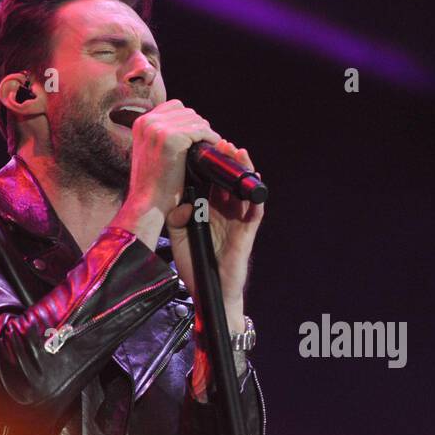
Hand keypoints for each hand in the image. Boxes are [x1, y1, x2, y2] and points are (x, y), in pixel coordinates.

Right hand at [113, 99, 220, 246]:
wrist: (148, 203)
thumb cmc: (152, 183)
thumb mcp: (150, 152)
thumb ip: (161, 136)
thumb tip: (184, 127)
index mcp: (142, 122)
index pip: (174, 107)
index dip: (188, 121)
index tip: (196, 136)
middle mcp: (148, 121)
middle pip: (186, 112)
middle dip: (198, 126)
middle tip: (206, 144)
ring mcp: (159, 128)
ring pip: (196, 120)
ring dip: (206, 133)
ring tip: (209, 148)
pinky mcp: (172, 138)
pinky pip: (201, 131)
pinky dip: (210, 139)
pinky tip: (212, 149)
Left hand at [167, 139, 263, 321]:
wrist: (208, 291)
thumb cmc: (195, 265)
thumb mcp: (180, 237)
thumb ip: (179, 219)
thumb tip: (184, 203)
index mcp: (208, 210)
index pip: (211, 182)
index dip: (210, 165)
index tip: (203, 147)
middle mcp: (225, 212)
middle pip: (228, 181)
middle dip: (227, 161)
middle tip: (223, 143)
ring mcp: (237, 221)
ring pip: (243, 191)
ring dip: (243, 171)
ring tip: (238, 152)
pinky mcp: (247, 233)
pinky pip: (255, 212)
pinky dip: (256, 197)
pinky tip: (254, 183)